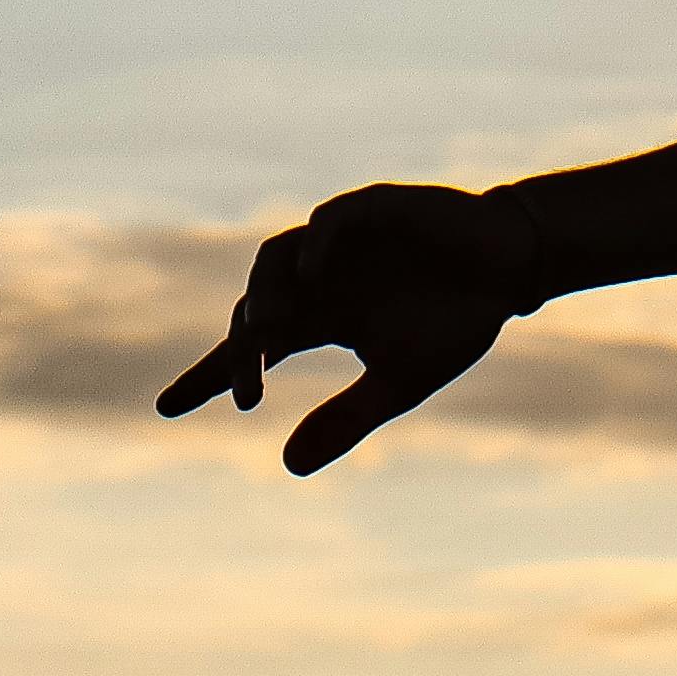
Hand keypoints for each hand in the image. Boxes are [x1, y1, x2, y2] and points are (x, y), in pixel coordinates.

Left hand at [156, 185, 526, 474]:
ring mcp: (339, 242)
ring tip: (262, 336)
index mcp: (318, 316)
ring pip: (276, 259)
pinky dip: (315, 246)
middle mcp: (317, 278)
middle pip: (255, 307)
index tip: (166, 409)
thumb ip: (346, 421)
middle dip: (243, 351)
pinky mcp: (372, 209)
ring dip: (265, 296)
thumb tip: (287, 467)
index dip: (208, 376)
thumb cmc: (455, 321)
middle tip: (245, 391)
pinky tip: (312, 278)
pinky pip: (328, 223)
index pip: (250, 346)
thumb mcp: (399, 384)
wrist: (510, 267)